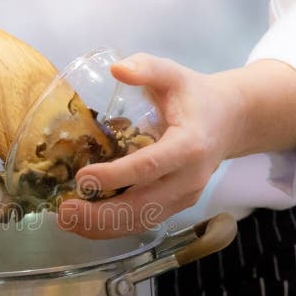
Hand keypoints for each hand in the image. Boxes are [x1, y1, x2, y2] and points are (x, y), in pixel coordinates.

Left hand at [57, 53, 295, 238]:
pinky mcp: (177, 206)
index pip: (149, 166)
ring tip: (67, 220)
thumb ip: (147, 67)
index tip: (82, 178)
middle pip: (143, 205)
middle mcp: (189, 178)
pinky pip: (144, 222)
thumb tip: (116, 68)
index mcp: (189, 145)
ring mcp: (184, 196)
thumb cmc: (195, 96)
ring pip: (142, 220)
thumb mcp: (174, 74)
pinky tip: (85, 223)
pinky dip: (113, 227)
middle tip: (65, 211)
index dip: (115, 176)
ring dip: (102, 227)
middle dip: (101, 214)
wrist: (231, 121)